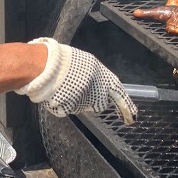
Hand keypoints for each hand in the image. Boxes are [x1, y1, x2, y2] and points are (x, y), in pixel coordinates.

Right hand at [16, 38, 137, 124]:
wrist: (44, 66)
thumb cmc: (61, 60)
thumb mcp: (83, 62)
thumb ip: (92, 74)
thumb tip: (94, 83)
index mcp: (102, 75)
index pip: (118, 92)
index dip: (125, 104)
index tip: (133, 117)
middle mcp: (96, 89)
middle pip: (99, 102)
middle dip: (91, 99)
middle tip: (76, 88)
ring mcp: (84, 100)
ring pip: (83, 106)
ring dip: (76, 100)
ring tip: (63, 87)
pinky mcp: (72, 108)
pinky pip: (70, 108)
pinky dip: (65, 103)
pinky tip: (57, 92)